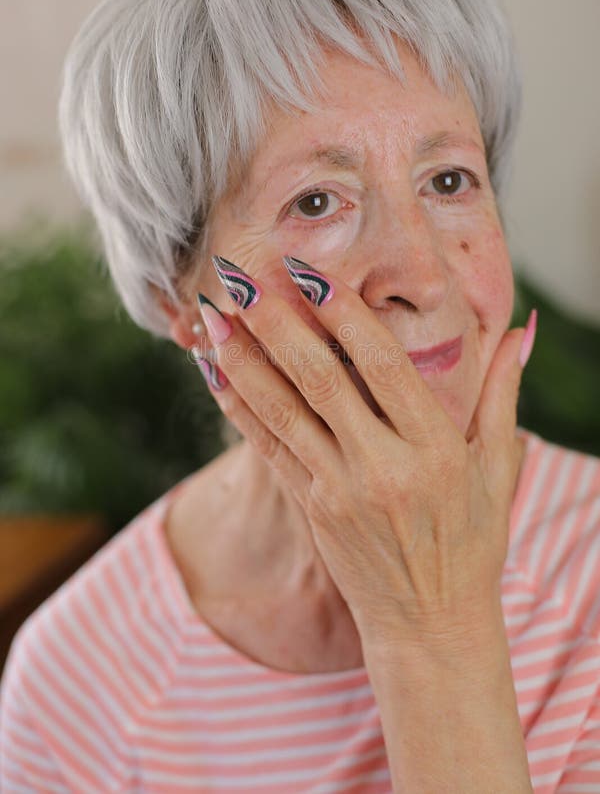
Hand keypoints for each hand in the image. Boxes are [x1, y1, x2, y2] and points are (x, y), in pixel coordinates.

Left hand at [194, 254, 534, 656]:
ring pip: (284, 412)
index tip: (312, 275)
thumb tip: (521, 331)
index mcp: (435, 449)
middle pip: (322, 382)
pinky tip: (214, 372)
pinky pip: (269, 448)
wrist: (430, 624)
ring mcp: (340, 490)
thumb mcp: (498, 468)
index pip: (385, 369)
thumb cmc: (472, 540)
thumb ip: (502, 394)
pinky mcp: (311, 507)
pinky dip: (239, 407)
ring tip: (213, 315)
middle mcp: (383, 467)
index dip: (345, 319)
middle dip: (278, 324)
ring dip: (244, 360)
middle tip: (243, 276)